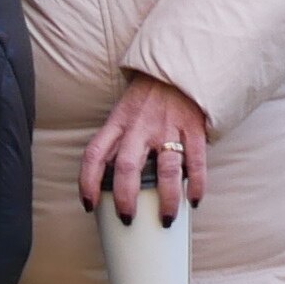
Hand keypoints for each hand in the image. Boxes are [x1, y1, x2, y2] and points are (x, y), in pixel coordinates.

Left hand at [81, 74, 209, 219]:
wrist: (178, 64)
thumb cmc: (148, 95)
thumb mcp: (123, 112)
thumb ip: (117, 140)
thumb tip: (113, 181)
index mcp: (118, 122)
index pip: (94, 154)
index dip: (87, 182)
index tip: (89, 205)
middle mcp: (140, 126)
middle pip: (127, 166)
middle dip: (125, 197)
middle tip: (127, 219)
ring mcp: (168, 127)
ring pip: (165, 169)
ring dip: (165, 198)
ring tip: (165, 219)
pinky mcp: (193, 127)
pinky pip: (196, 161)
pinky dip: (197, 183)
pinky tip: (194, 200)